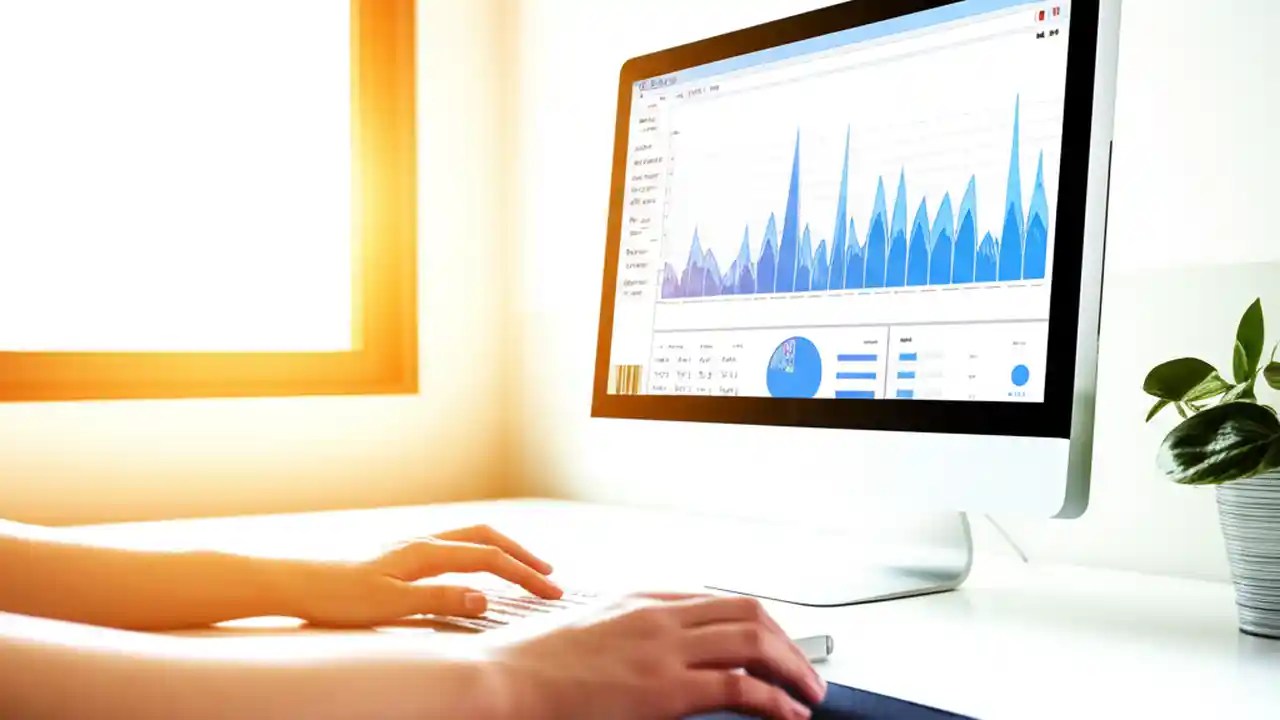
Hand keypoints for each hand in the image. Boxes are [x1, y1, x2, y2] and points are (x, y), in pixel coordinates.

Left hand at [281, 524, 560, 627]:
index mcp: (426, 552)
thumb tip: (486, 598)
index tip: (551, 593)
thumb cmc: (339, 596)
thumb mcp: (392, 605)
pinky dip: (479, 550)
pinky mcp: (401, 554)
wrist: (297, 583)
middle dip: (521, 555)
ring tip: (523, 565)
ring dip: (502, 548)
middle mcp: (423, 541)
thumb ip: (440, 600)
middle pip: (486, 537)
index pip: (489, 559)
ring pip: (470, 537)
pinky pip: (453, 544)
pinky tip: (476, 565)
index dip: (523, 575)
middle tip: (549, 576)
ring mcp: (411, 545)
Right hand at [490, 594, 825, 719]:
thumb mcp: (593, 629)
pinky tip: (787, 715)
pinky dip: (775, 700)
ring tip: (808, 694)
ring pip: (755, 642)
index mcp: (644, 599)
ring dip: (793, 668)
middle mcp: (661, 615)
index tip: (777, 645)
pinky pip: (740, 687)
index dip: (760, 623)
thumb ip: (634, 630)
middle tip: (806, 671)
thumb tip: (667, 650)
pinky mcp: (664, 689)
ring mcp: (665, 650)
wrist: (507, 680)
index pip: (722, 600)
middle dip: (789, 642)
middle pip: (750, 613)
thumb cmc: (537, 664)